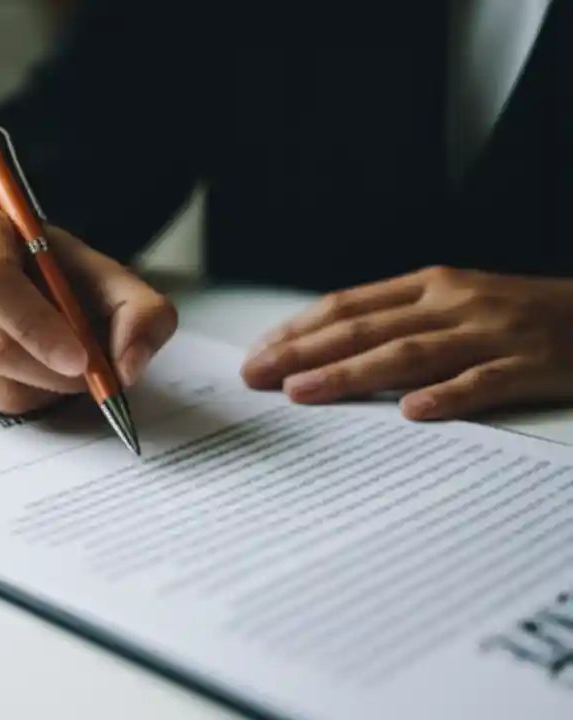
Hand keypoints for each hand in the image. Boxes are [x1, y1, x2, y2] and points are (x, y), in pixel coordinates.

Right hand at [0, 203, 177, 413]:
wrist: (16, 285)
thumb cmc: (54, 276)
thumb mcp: (106, 277)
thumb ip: (140, 312)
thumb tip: (128, 366)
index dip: (36, 326)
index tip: (81, 358)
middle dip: (51, 370)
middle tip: (89, 375)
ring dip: (39, 391)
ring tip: (60, 370)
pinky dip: (15, 401)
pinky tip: (28, 375)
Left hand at [241, 266, 572, 419]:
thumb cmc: (525, 315)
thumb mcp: (459, 303)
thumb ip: (401, 321)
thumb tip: (328, 348)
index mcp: (432, 286)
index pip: (348, 306)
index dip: (299, 329)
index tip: (257, 353)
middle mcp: (455, 303)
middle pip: (365, 329)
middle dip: (303, 352)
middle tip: (255, 376)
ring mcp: (493, 334)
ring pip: (408, 354)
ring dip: (350, 373)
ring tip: (303, 392)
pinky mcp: (532, 365)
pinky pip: (483, 381)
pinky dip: (447, 395)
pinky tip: (411, 411)